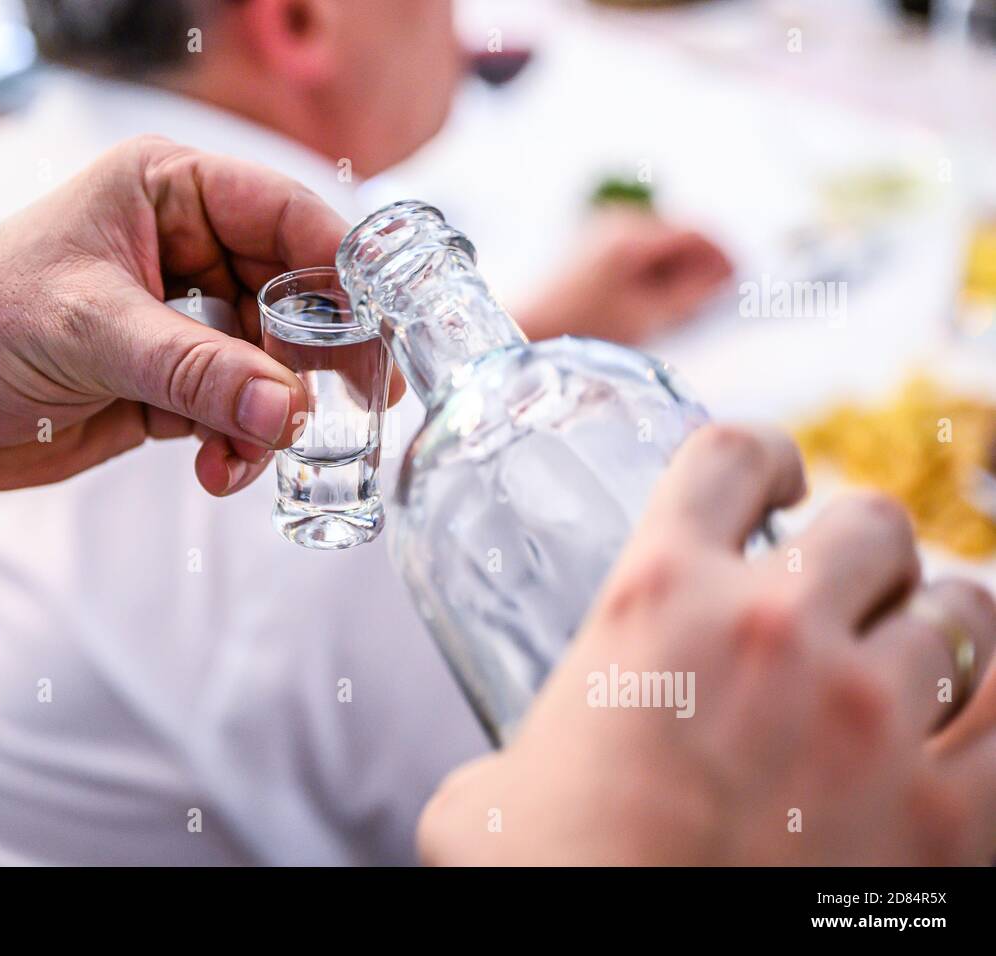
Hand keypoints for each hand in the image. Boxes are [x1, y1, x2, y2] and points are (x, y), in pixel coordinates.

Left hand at [0, 135, 399, 494]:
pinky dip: (240, 445)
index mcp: (168, 192)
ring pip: (270, 362)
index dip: (341, 268)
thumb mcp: (91, 332)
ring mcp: (182, 318)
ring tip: (256, 455)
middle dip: (317, 358)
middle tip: (355, 407)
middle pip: (294, 295)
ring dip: (273, 415)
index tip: (383, 325)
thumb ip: (194, 370)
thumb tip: (287, 409)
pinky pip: (236, 410)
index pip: (284, 214)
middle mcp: (186, 248)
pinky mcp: (171, 382)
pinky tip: (220, 473)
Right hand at [418, 424, 995, 864]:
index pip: (730, 457)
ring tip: (911, 663)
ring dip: (935, 626)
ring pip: (963, 607)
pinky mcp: (944, 816)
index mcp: (656, 600)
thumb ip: (528, 747)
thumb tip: (522, 774)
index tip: (777, 487)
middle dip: (862, 551)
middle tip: (843, 593)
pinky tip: (961, 725)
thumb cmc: (540, 881)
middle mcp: (771, 631)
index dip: (763, 457)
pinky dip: (989, 712)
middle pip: (869, 522)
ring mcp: (870, 717)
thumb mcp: (492, 791)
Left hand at [515, 209, 731, 344]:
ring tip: (682, 304)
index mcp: (632, 235)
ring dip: (677, 266)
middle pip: (680, 231)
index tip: (741, 279)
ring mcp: (603, 227)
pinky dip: (654, 267)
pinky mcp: (592, 242)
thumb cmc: (578, 326)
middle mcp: (618, 220)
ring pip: (660, 240)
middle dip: (701, 262)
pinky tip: (653, 298)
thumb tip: (725, 275)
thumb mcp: (645, 315)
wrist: (522, 326)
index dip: (725, 254)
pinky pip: (638, 247)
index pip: (697, 231)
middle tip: (713, 297)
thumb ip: (691, 293)